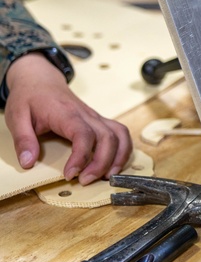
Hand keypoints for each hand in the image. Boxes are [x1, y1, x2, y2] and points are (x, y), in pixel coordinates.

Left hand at [4, 53, 131, 183]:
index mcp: (66, 114)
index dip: (81, 157)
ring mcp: (96, 117)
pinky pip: (120, 133)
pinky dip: (123, 149)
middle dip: (102, 163)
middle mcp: (87, 115)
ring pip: (119, 135)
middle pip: (107, 138)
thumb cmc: (30, 97)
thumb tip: (28, 162)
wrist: (41, 80)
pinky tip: (114, 164)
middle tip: (86, 181)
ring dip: (119, 157)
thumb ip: (23, 140)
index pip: (84, 135)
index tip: (70, 174)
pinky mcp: (99, 121)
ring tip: (108, 176)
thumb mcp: (16, 117)